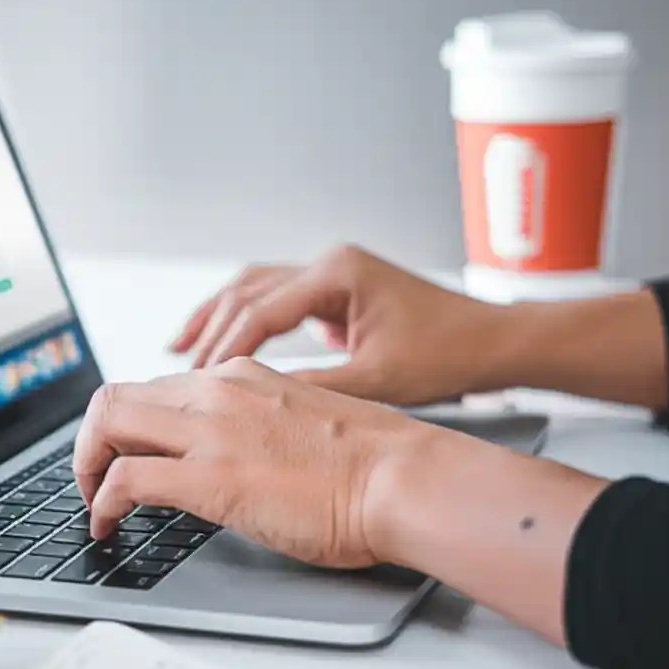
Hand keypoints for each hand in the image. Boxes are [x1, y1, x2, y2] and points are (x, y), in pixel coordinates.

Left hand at [72, 357, 430, 567]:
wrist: (402, 477)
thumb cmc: (373, 461)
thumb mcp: (300, 419)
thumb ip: (258, 423)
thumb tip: (233, 452)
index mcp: (241, 375)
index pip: (158, 386)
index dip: (131, 423)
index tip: (127, 451)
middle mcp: (217, 390)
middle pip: (118, 395)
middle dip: (92, 439)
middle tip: (94, 477)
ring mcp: (210, 429)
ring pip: (108, 421)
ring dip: (86, 464)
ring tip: (94, 503)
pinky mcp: (209, 475)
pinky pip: (124, 478)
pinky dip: (101, 502)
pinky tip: (108, 524)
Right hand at [169, 244, 514, 405]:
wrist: (492, 341)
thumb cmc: (449, 353)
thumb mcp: (375, 380)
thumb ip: (314, 387)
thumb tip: (258, 404)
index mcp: (337, 274)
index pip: (261, 309)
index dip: (225, 345)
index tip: (198, 377)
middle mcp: (330, 264)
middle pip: (248, 290)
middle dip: (210, 327)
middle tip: (177, 364)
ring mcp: (332, 273)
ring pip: (256, 288)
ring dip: (220, 317)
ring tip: (182, 348)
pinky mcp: (336, 291)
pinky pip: (277, 299)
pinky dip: (249, 321)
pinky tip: (230, 345)